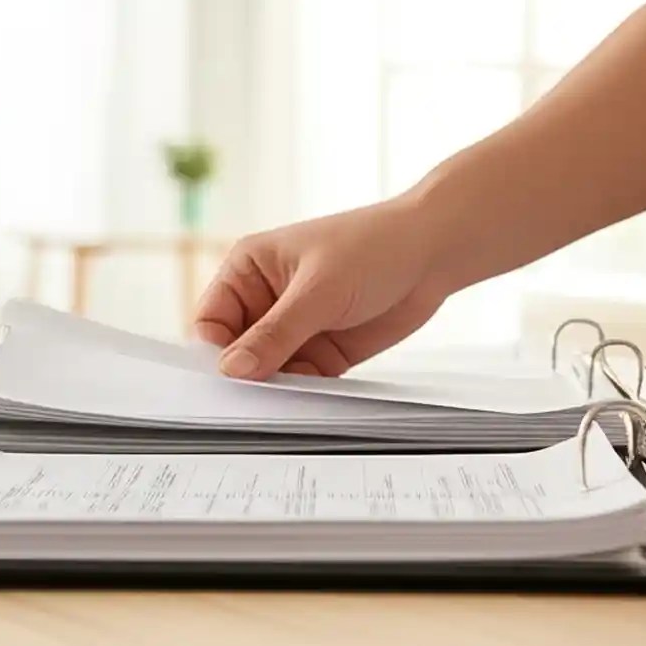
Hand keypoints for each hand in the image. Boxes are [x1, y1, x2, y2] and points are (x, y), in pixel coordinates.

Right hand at [193, 196, 451, 379]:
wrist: (434, 252)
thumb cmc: (373, 246)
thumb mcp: (318, 290)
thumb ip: (274, 334)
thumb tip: (232, 370)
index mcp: (248, 269)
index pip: (211, 321)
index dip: (215, 353)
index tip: (229, 381)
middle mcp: (265, 299)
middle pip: (236, 351)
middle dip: (247, 375)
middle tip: (257, 399)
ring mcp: (294, 326)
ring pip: (268, 370)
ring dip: (277, 387)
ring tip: (291, 397)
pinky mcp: (322, 350)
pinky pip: (300, 380)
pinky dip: (303, 392)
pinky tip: (313, 395)